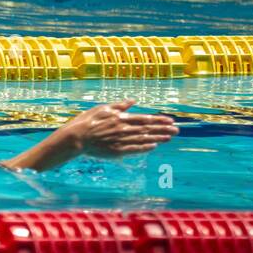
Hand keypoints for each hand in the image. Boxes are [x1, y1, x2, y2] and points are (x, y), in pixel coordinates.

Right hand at [61, 98, 179, 157]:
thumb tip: (133, 101)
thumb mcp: (102, 108)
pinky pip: (134, 149)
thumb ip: (119, 105)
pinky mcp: (117, 151)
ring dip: (158, 138)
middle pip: (148, 129)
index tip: (171, 120)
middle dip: (164, 129)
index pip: (145, 119)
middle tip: (177, 130)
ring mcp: (121, 141)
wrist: (76, 138)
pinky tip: (154, 147)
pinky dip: (145, 148)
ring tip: (170, 138)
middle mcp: (124, 129)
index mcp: (121, 118)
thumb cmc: (87, 121)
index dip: (159, 120)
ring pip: (144, 139)